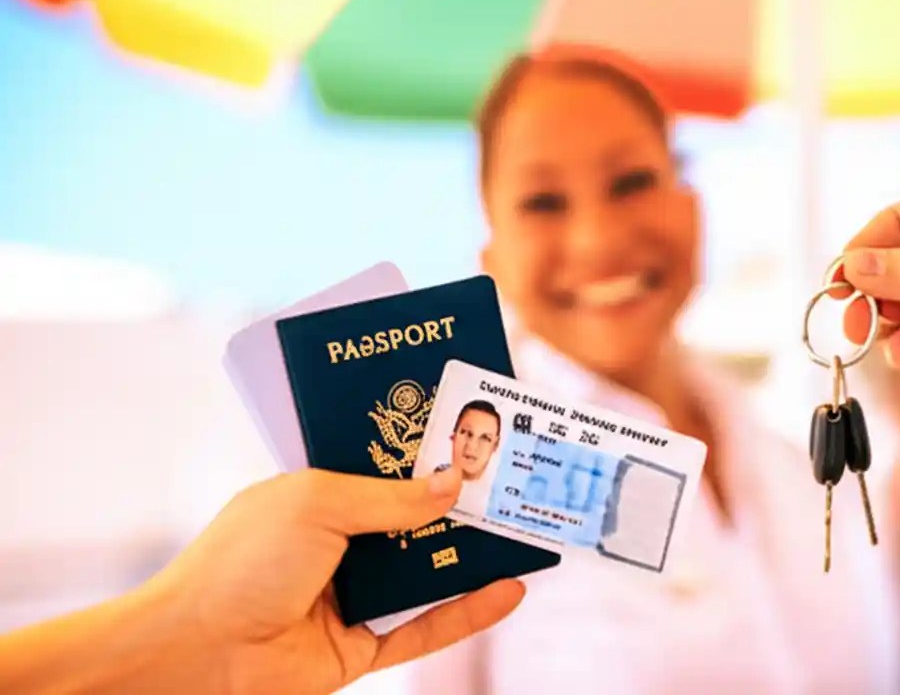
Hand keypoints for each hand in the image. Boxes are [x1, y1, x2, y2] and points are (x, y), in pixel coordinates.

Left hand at [143, 468, 523, 692]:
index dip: (422, 449)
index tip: (469, 427)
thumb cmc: (240, 563)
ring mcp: (349, 596)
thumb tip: (453, 484)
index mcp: (314, 497)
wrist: (195, 653)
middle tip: (512, 476)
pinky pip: (425, 628)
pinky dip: (469, 611)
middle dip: (459, 501)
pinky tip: (509, 590)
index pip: (379, 465)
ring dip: (472, 554)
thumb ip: (391, 497)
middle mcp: (334, 544)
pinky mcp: (360, 649)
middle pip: (412, 519)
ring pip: (425, 572)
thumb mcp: (319, 504)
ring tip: (524, 526)